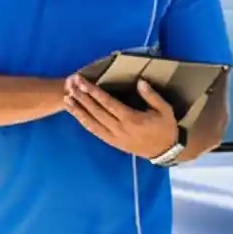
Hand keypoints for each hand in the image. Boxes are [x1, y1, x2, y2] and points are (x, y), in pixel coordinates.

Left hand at [63, 75, 178, 158]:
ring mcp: (115, 137)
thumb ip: (152, 96)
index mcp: (132, 119)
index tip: (84, 83)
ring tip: (67, 99)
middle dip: (83, 98)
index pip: (109, 104)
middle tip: (71, 87)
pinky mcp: (113, 143)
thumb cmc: (165, 128)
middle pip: (97, 112)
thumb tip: (140, 82)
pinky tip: (76, 115)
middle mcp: (120, 129)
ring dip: (79, 111)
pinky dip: (84, 123)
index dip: (95, 93)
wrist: (165, 151)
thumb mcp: (165, 110)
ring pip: (92, 123)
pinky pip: (95, 132)